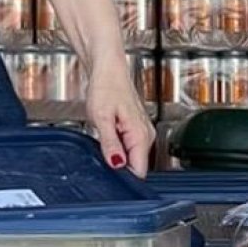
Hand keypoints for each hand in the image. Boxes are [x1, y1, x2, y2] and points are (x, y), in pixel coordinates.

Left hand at [86, 60, 153, 178]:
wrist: (108, 69)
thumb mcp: (102, 118)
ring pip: (131, 157)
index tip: (109, 177)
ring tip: (104, 137)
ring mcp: (142, 132)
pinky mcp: (136, 129)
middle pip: (135, 166)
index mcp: (140, 134)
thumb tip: (116, 164)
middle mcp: (146, 135)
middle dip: (118, 166)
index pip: (139, 170)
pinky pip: (129, 147)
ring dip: (116, 155)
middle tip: (101, 151)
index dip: (123, 177)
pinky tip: (108, 134)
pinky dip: (117, 146)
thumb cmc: (106, 86)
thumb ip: (110, 144)